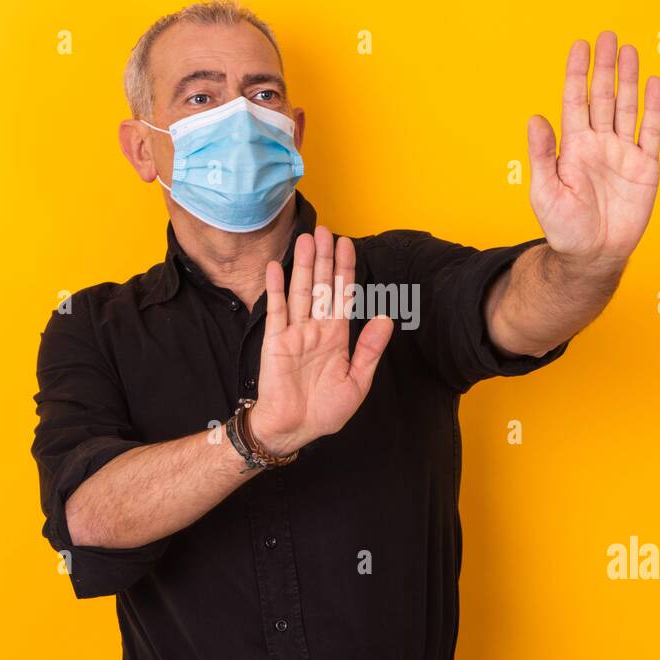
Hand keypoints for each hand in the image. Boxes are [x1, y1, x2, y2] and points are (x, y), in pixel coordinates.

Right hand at [249, 226, 393, 456]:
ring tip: (306, 239)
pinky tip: (275, 268)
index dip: (345, 270)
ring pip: (300, 291)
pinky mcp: (275, 341)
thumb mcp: (357, 381)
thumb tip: (384, 318)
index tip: (348, 245)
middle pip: (321, 285)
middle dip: (325, 258)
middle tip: (327, 230)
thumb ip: (369, 349)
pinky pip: (275, 310)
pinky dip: (275, 288)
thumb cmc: (326, 411)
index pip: (343, 295)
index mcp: (337, 336)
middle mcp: (316, 328)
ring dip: (303, 265)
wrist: (294, 429)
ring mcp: (294, 332)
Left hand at [526, 32, 659, 268]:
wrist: (593, 255)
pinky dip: (654, 108)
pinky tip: (655, 84)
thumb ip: (542, 155)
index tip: (580, 46)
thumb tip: (535, 118)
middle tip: (608, 36)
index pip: (574, 100)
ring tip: (630, 51)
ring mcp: (623, 153)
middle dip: (605, 67)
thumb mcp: (545, 192)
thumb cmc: (564, 227)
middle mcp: (598, 143)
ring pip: (627, 108)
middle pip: (602, 97)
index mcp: (573, 146)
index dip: (577, 74)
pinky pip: (651, 132)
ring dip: (629, 80)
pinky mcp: (646, 167)